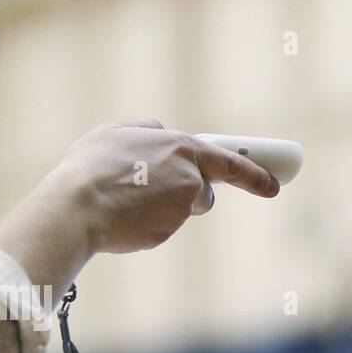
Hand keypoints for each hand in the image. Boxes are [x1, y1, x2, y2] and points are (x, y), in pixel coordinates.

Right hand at [0, 119, 281, 314]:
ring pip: (185, 205)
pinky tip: (128, 218)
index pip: (224, 156)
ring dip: (168, 207)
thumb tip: (159, 127)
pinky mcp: (175, 224)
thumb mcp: (111, 134)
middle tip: (272, 188)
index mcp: (178, 143)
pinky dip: (150, 223)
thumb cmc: (87, 170)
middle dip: (236, 186)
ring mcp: (184, 199)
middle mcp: (189, 170)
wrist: (77, 206)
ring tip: (130, 202)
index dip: (251, 170)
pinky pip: (166, 224)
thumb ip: (142, 130)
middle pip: (208, 183)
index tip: (275, 181)